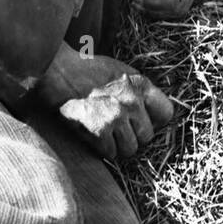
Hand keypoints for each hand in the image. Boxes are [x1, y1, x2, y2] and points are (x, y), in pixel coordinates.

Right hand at [36, 42, 173, 160]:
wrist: (56, 69)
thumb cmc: (85, 69)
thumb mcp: (119, 71)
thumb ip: (138, 90)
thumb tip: (151, 112)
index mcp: (140, 84)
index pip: (166, 113)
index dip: (155, 120)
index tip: (144, 122)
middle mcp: (132, 101)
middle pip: (147, 136)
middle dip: (133, 135)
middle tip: (118, 129)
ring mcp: (116, 117)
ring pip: (130, 149)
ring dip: (118, 146)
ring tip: (104, 133)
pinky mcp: (99, 131)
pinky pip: (111, 153)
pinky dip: (101, 149)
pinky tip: (92, 135)